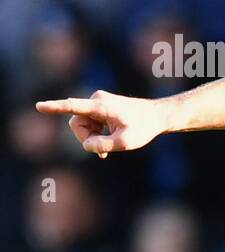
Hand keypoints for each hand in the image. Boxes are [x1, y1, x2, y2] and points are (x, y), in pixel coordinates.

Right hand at [35, 90, 166, 157]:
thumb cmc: (144, 127)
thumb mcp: (125, 142)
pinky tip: (106, 143)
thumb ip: (103, 145)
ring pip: (82, 125)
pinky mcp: (100, 107)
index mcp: (101, 106)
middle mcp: (97, 99)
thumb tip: (86, 145)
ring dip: (92, 138)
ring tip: (109, 146)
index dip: (55, 108)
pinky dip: (95, 134)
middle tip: (104, 152)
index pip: (74, 107)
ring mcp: (98, 102)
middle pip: (76, 124)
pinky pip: (88, 123)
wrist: (158, 116)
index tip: (39, 106)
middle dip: (86, 139)